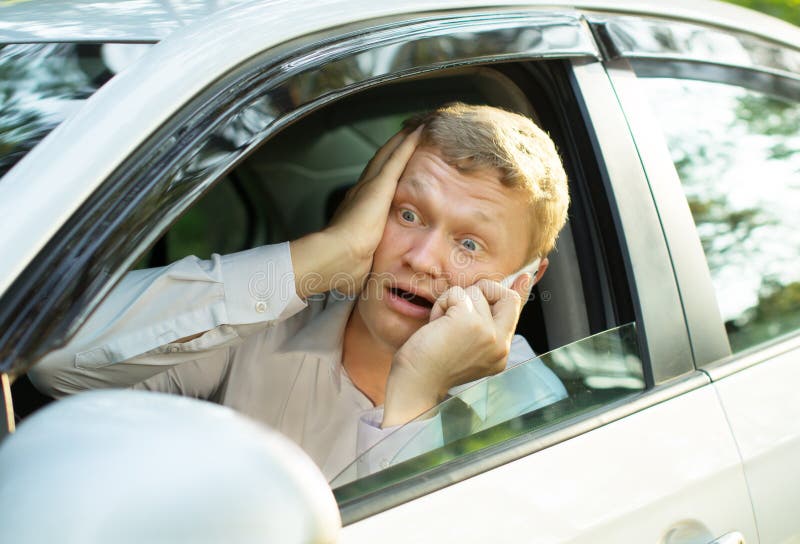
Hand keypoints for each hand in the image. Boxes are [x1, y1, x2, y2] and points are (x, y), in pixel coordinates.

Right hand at [291, 126, 422, 297]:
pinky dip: (407, 144)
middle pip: (380, 165)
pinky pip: (397, 158)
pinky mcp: (379, 185)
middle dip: (392, 150)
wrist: (335, 258)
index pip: (373, 188)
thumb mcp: (357, 263)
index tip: (391, 166)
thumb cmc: (341, 267)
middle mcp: (361, 194)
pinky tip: (419, 132)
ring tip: (415, 128)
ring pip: (389, 156)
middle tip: (406, 134)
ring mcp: (369, 187)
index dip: (382, 174)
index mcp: (356, 212)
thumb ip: (362, 263)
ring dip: (401, 141)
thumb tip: (360, 280)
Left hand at [382, 273, 532, 426]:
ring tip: (441, 328)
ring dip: (452, 303)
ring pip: (475, 292)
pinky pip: (457, 293)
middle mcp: (500, 344)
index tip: (524, 276)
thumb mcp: (466, 344)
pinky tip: (435, 325)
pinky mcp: (469, 321)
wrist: (415, 385)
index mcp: (500, 353)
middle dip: (483, 291)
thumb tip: (507, 289)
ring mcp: (487, 333)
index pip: (517, 313)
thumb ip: (485, 322)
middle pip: (506, 296)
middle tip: (460, 307)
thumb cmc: (432, 365)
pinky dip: (441, 304)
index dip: (521, 290)